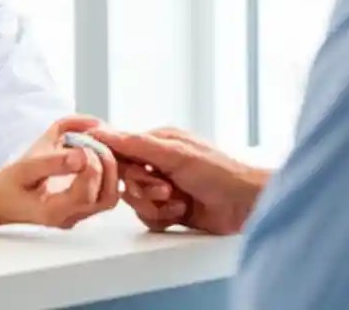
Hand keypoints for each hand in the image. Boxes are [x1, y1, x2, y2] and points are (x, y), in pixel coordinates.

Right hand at [0, 116, 118, 228]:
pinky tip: (95, 153)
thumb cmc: (10, 184)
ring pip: (112, 195)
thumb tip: (83, 153)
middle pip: (107, 196)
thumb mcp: (23, 167)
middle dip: (105, 163)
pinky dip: (109, 170)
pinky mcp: (86, 206)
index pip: (85, 194)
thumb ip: (52, 159)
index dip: (89, 166)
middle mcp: (72, 217)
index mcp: (53, 211)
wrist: (3, 199)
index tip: (79, 146)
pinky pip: (108, 191)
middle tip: (93, 140)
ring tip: (95, 145)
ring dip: (111, 166)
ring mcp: (81, 214)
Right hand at [89, 127, 270, 235]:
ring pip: (135, 201)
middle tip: (165, 188)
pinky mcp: (169, 210)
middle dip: (144, 189)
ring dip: (156, 204)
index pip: (121, 152)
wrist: (244, 205)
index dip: (122, 166)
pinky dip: (163, 217)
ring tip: (178, 200)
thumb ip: (136, 144)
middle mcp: (158, 165)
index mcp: (158, 143)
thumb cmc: (218, 172)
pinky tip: (182, 210)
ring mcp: (164, 188)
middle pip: (126, 180)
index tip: (134, 172)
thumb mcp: (174, 153)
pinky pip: (148, 218)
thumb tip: (103, 131)